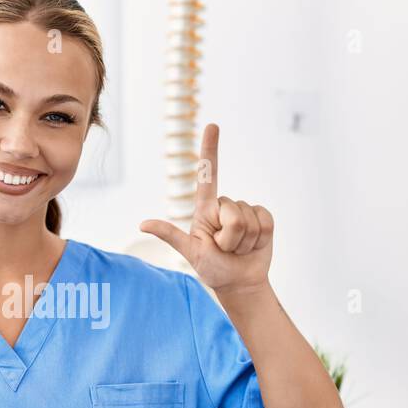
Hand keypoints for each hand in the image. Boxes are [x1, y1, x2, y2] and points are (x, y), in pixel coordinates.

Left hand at [139, 123, 273, 295]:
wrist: (240, 282)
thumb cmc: (212, 268)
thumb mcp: (191, 253)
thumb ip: (170, 235)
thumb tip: (142, 224)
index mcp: (205, 209)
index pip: (208, 174)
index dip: (210, 150)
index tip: (212, 126)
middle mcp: (225, 205)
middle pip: (232, 211)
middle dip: (230, 237)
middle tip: (225, 248)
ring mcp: (245, 210)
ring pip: (249, 219)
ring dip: (244, 242)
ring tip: (237, 249)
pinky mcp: (262, 217)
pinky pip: (265, 221)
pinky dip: (260, 238)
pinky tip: (254, 245)